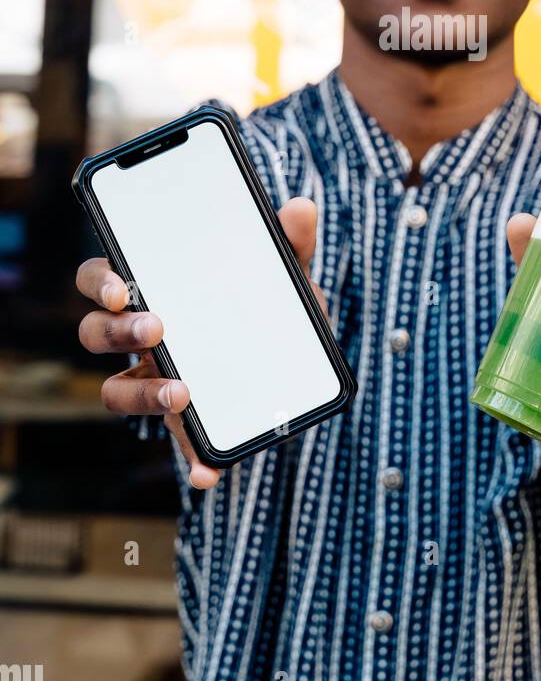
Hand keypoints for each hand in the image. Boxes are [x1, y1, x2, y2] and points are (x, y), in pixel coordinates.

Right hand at [77, 197, 328, 490]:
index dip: (99, 281)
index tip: (122, 286)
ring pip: (117, 391)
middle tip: (157, 328)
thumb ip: (291, 241)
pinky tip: (207, 472)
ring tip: (181, 394)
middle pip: (97, 333)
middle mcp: (142, 335)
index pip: (100, 278)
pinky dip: (190, 458)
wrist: (296, 355)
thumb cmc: (269, 301)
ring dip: (141, 394)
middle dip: (118, 331)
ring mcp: (157, 378)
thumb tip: (302, 209)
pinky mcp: (185, 419)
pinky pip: (175, 441)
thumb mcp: (284, 271)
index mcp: (153, 289)